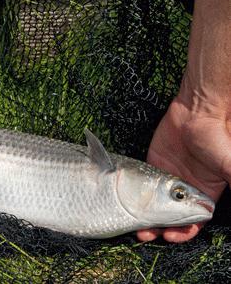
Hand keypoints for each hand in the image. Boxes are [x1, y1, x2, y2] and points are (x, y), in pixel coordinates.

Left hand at [138, 87, 229, 242]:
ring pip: (153, 205)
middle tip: (148, 235)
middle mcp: (184, 191)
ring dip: (146, 218)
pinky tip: (128, 205)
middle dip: (160, 229)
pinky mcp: (153, 166)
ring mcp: (167, 179)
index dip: (183, 232)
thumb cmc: (217, 139)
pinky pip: (144, 186)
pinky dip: (136, 198)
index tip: (171, 237)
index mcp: (204, 194)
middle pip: (170, 217)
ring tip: (137, 227)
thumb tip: (219, 209)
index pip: (193, 222)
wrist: (197, 112)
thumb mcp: (230, 166)